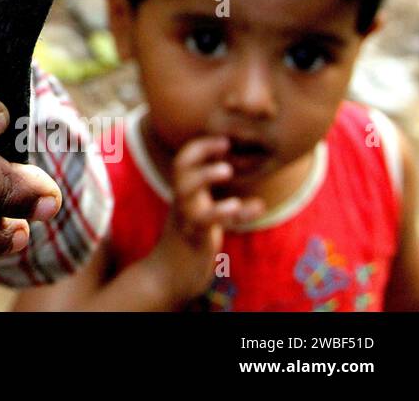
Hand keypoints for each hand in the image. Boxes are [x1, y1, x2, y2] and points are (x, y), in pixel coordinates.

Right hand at [148, 135, 264, 304]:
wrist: (167, 277)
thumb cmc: (190, 245)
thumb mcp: (202, 217)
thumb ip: (215, 200)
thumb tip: (251, 194)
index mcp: (184, 195)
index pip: (184, 160)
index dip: (201, 145)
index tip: (225, 140)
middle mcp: (181, 202)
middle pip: (180, 167)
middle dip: (200, 151)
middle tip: (225, 144)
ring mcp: (184, 218)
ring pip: (186, 189)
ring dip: (205, 175)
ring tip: (227, 170)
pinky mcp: (193, 237)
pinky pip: (204, 219)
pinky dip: (222, 210)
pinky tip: (244, 208)